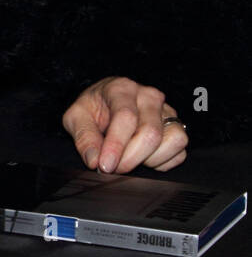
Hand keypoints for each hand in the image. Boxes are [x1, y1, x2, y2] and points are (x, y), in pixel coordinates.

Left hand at [62, 76, 188, 173]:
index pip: (126, 117)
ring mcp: (167, 111)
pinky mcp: (177, 127)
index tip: (105, 165)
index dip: (116, 145)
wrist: (106, 102)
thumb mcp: (76, 117)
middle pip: (151, 132)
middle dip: (131, 158)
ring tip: (129, 159)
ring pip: (173, 141)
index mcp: (122, 88)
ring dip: (150, 159)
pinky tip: (143, 157)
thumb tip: (94, 160)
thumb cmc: (93, 108)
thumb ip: (83, 137)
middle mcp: (149, 96)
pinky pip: (180, 152)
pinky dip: (163, 162)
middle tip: (114, 168)